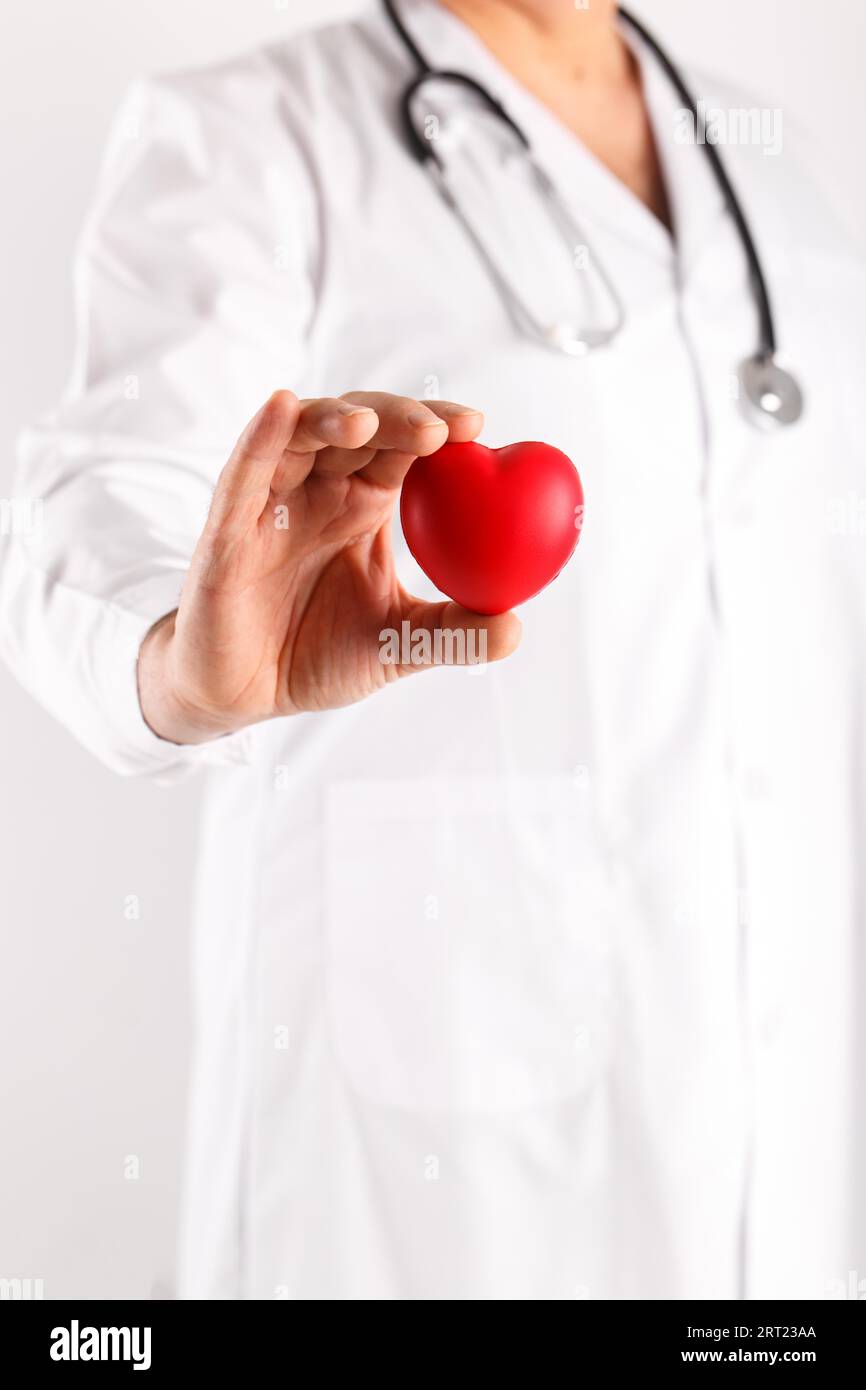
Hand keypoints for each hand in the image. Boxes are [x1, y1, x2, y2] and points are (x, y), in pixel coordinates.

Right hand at [137, 390, 521, 743]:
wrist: (243, 695)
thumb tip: (516, 628)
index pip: (404, 448)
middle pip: (358, 429)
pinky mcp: (226, 527)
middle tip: (437, 429)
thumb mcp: (396, 644)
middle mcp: (319, 491)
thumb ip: (453, 634)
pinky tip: (281, 406)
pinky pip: (243, 472)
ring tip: (367, 425)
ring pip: (300, 436)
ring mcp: (270, 502)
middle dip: (397, 418)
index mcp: (363, 505)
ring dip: (334, 419)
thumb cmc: (315, 657)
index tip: (476, 425)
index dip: (436, 428)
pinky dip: (261, 436)